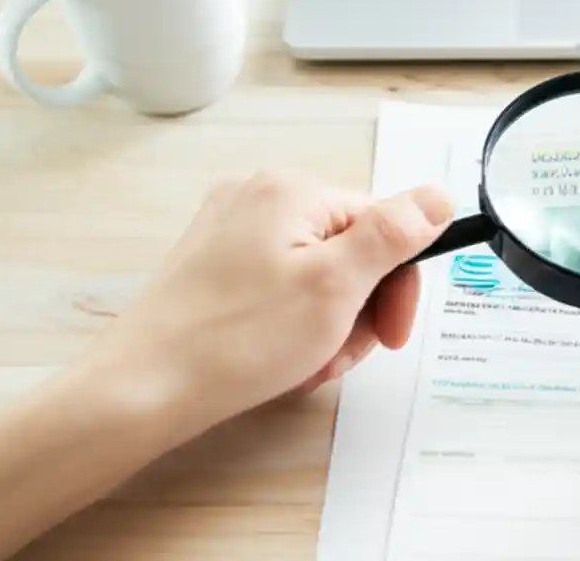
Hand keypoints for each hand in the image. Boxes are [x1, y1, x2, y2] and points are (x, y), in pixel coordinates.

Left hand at [100, 170, 453, 429]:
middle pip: (352, 249)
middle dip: (359, 309)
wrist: (141, 390)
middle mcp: (259, 196)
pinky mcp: (214, 265)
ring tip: (305, 361)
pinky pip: (282, 286)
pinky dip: (294, 324)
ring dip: (328, 324)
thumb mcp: (336, 286)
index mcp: (292, 190)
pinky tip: (280, 357)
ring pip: (319, 274)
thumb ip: (393, 234)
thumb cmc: (234, 341)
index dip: (397, 285)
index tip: (391, 334)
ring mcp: (231, 230)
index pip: (384, 224)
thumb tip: (438, 195)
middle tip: (338, 353)